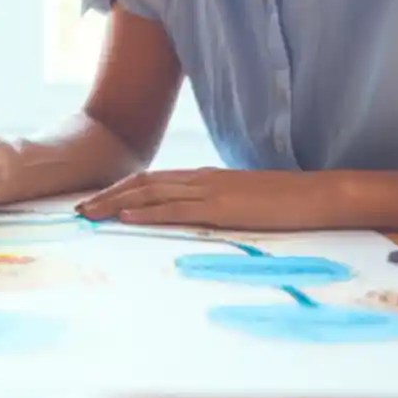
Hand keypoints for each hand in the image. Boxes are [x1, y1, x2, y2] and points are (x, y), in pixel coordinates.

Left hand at [75, 168, 339, 230]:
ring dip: (116, 202)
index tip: (96, 200)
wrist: (320, 195)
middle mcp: (201, 179)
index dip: (121, 188)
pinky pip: (178, 209)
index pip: (152, 180)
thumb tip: (195, 219)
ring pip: (152, 193)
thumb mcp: (241, 203)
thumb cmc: (285, 203)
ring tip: (89, 213)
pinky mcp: (222, 207)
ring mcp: (210, 191)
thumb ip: (215, 206)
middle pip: (143, 182)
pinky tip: (126, 217)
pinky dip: (148, 212)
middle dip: (106, 194)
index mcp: (204, 178)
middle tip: (77, 208)